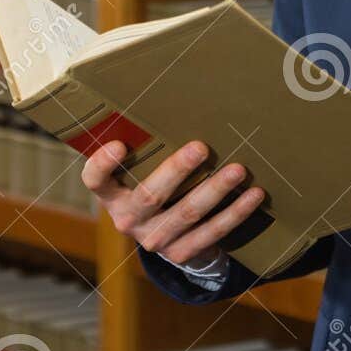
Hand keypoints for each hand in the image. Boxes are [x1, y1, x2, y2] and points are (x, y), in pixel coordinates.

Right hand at [82, 139, 264, 269]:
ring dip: (216, 190)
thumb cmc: (155, 188)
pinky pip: (212, 232)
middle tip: (201, 147)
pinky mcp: (181, 253)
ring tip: (239, 169)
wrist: (170, 239)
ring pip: (188, 213)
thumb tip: (178, 97)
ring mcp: (155, 240)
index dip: (102, 164)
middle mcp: (128, 220)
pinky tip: (255, 195)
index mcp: (113, 196)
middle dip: (176, 170)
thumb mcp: (141, 173)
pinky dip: (236, 212)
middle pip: (150, 195)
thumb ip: (147, 148)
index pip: (95, 181)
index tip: (119, 144)